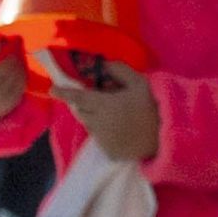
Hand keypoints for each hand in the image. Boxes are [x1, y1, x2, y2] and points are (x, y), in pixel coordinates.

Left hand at [45, 54, 159, 162]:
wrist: (165, 135)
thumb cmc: (151, 105)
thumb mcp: (139, 82)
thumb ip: (119, 71)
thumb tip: (103, 65)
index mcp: (105, 104)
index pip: (78, 97)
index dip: (64, 92)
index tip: (52, 89)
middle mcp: (99, 123)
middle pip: (80, 111)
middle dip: (82, 103)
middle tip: (94, 98)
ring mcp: (103, 139)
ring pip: (89, 124)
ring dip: (92, 116)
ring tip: (111, 112)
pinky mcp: (108, 151)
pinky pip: (99, 138)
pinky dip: (103, 130)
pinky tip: (119, 127)